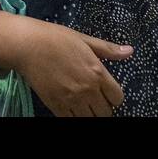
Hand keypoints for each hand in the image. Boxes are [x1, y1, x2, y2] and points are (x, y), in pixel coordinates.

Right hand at [12, 16, 131, 115]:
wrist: (27, 45)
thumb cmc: (55, 38)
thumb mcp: (83, 39)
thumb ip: (107, 48)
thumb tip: (130, 51)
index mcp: (98, 72)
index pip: (118, 97)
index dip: (113, 96)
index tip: (105, 91)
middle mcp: (88, 89)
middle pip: (106, 112)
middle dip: (102, 106)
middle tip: (93, 98)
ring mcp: (72, 100)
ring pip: (90, 119)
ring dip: (88, 113)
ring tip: (82, 104)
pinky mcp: (56, 105)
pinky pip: (71, 120)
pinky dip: (73, 116)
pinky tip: (69, 107)